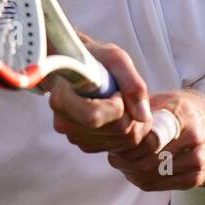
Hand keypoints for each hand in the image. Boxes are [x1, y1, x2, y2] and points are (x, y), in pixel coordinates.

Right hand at [46, 36, 158, 155]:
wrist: (77, 67)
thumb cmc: (94, 59)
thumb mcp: (115, 59)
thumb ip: (131, 82)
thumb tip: (142, 116)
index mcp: (62, 99)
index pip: (94, 116)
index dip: (117, 106)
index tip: (117, 90)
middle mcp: (64, 123)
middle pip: (115, 130)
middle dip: (131, 112)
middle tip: (124, 93)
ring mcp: (74, 136)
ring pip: (121, 141)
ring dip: (131, 121)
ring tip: (121, 101)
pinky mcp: (86, 145)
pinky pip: (118, 146)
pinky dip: (126, 131)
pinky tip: (117, 113)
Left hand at [106, 89, 204, 192]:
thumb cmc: (185, 114)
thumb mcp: (168, 100)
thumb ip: (144, 105)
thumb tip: (116, 111)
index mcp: (183, 113)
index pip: (148, 135)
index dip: (127, 142)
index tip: (115, 141)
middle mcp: (194, 137)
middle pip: (146, 158)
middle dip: (124, 160)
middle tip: (113, 156)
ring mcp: (196, 161)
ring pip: (149, 174)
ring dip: (129, 172)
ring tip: (122, 163)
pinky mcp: (194, 178)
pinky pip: (157, 185)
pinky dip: (141, 180)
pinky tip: (135, 172)